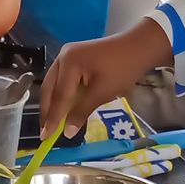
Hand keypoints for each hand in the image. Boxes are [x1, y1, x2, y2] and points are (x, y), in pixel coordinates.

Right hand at [40, 18, 176, 135]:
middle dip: (48, 110)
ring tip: (52, 122)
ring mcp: (67, 55)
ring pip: (54, 83)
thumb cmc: (122, 69)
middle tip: (45, 131)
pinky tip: (64, 107)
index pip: (58, 96)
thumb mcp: (102, 93)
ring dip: (54, 103)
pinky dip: (62, 94)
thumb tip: (67, 133)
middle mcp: (63, 57)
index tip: (45, 136)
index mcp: (68, 63)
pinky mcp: (74, 57)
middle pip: (50, 88)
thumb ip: (81, 112)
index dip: (52, 118)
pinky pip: (63, 79)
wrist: (139, 47)